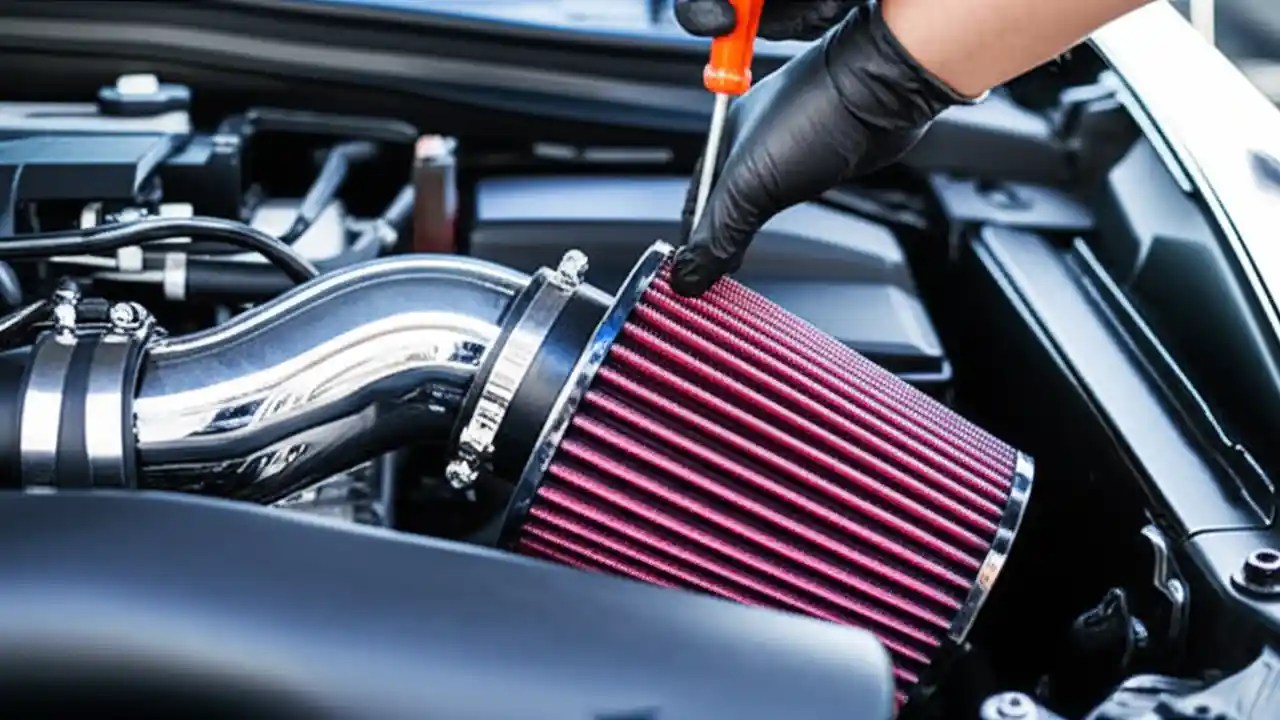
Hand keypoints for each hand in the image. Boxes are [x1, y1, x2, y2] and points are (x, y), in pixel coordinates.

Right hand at [671, 1, 966, 295]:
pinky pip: (787, 192)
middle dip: (717, 238)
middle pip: (722, 202)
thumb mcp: (752, 186)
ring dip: (746, 228)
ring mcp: (786, 149)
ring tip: (739, 261)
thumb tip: (688, 275)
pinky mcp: (819, 157)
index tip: (689, 276)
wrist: (881, 91)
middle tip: (714, 277)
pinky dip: (777, 215)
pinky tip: (778, 225)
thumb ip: (719, 233)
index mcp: (725, 140)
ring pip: (755, 198)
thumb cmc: (818, 114)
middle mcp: (752, 143)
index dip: (692, 241)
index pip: (695, 203)